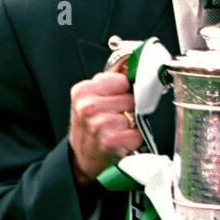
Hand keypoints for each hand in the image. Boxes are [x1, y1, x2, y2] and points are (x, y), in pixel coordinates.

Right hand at [69, 70, 141, 184]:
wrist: (82, 157)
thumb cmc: (89, 125)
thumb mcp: (91, 97)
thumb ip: (110, 78)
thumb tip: (130, 62)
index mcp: (83, 92)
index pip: (121, 79)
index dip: (125, 89)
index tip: (121, 96)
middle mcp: (88, 107)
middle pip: (131, 97)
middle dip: (130, 106)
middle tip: (118, 115)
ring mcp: (99, 125)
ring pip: (136, 114)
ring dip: (132, 122)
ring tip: (118, 128)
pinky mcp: (111, 142)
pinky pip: (137, 133)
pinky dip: (134, 138)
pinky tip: (122, 139)